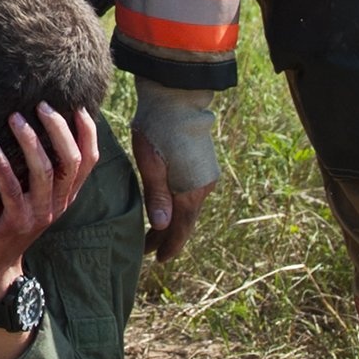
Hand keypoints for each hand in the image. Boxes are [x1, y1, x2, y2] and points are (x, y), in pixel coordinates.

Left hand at [0, 102, 98, 301]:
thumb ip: (39, 169)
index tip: (77, 106)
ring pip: (44, 172)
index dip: (88, 133)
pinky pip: (11, 188)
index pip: (89, 161)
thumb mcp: (32, 193)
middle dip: (59, 130)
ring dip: (30, 141)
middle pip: (71, 161)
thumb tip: (36, 127)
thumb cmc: (10, 219)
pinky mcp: (16, 221)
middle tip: (42, 105)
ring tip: (15, 118)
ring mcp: (39, 213)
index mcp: (66, 194)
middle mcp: (59, 203)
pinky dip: (2, 165)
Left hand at [131, 132, 217, 261]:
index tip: (158, 259)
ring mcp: (206, 177)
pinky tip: (170, 206)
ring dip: (175, 221)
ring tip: (158, 231)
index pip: (181, 229)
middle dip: (169, 236)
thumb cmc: (157, 130)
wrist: (177, 100)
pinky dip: (181, 206)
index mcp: (190, 191)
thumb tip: (162, 226)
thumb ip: (157, 196)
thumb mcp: (151, 164)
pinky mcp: (205, 166)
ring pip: (190, 208)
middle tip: (151, 249)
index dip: (170, 245)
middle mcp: (203, 188)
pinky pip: (193, 195)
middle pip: (186, 221)